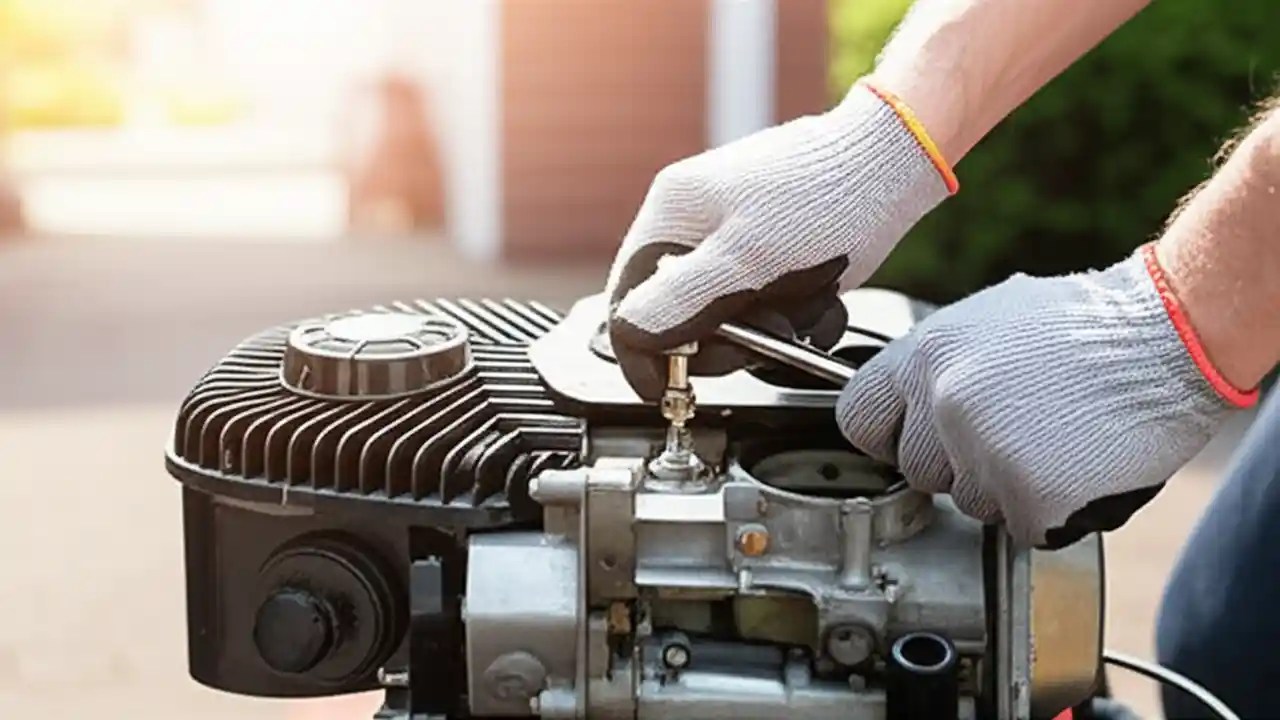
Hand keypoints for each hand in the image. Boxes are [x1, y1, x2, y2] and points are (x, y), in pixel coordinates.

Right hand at [605, 82, 956, 399]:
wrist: (895, 160)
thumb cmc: (830, 195)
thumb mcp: (748, 259)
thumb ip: (683, 299)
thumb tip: (630, 333)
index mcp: (671, 213)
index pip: (627, 302)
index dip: (644, 354)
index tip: (668, 390)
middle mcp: (691, 221)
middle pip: (677, 313)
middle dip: (726, 335)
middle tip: (766, 331)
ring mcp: (730, 232)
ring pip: (725, 313)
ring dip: (768, 323)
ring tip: (803, 303)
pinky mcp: (766, 245)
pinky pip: (761, 300)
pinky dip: (791, 309)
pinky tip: (817, 295)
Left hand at [836, 245, 1256, 548]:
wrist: (1165, 337)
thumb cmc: (1083, 328)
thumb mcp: (985, 320)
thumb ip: (933, 368)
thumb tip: (901, 407)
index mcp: (923, 354)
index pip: (857, 420)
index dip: (888, 437)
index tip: (915, 439)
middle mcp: (941, 401)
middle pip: (917, 472)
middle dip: (958, 464)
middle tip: (1015, 430)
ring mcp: (982, 450)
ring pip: (970, 505)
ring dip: (1007, 488)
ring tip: (1053, 438)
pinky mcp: (1028, 493)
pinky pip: (1023, 528)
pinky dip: (1051, 511)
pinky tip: (1076, 466)